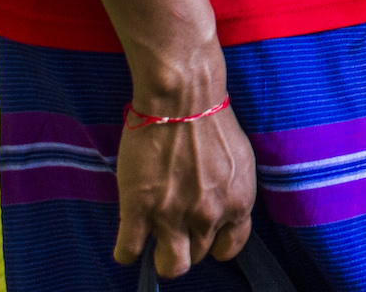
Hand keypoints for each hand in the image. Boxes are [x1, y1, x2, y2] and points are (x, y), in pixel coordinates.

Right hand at [112, 104, 254, 279]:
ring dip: (161, 256)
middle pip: (199, 256)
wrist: (182, 99)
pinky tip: (129, 235)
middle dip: (187, 243)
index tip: (203, 234)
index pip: (231, 248)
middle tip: (175, 225)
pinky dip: (127, 250)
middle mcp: (209, 216)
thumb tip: (221, 212)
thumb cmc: (212, 122)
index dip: (215, 244)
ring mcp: (173, 216)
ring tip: (153, 238)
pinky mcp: (138, 210)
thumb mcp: (238, 162)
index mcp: (238, 203)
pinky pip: (128, 253)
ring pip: (171, 266)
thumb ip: (230, 193)